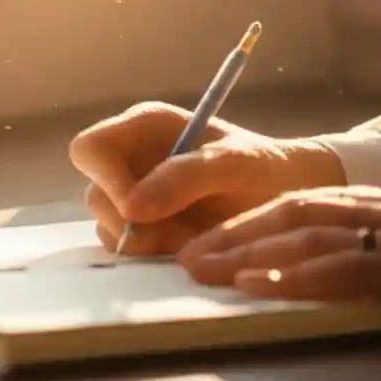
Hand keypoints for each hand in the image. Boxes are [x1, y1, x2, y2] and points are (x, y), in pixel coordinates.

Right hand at [69, 102, 346, 255]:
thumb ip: (185, 177)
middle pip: (94, 194)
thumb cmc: (265, 167)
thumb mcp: (234, 163)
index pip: (90, 149)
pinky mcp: (145, 227)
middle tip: (178, 233)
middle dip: (129, 220)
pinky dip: (153, 253)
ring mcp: (135, 194)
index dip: (105, 179)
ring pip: (107, 225)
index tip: (137, 210)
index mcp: (143, 127)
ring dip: (145, 240)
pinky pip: (127, 246)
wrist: (290, 198)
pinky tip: (190, 245)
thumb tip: (132, 208)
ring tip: (194, 237)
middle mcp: (131, 158)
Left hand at [178, 185, 380, 329]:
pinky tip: (258, 283)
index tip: (213, 235)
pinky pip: (343, 271)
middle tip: (188, 256)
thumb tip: (334, 248)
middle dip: (235, 233)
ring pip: (306, 236)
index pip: (304, 201)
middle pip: (291, 212)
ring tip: (204, 269)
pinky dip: (295, 275)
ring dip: (248, 252)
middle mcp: (379, 211)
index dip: (253, 218)